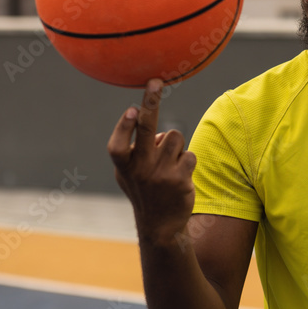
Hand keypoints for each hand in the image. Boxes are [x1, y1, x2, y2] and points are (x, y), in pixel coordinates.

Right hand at [107, 79, 196, 245]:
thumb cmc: (144, 190)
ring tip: (170, 165)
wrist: (161, 227)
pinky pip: (189, 154)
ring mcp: (161, 175)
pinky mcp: (181, 180)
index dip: (124, 127)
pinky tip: (180, 178)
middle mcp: (140, 170)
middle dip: (151, 103)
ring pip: (175, 137)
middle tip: (155, 82)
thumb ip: (133, 148)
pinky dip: (187, 162)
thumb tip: (145, 119)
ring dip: (175, 147)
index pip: (118, 144)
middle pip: (147, 130)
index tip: (132, 109)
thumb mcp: (128, 173)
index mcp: (123, 167)